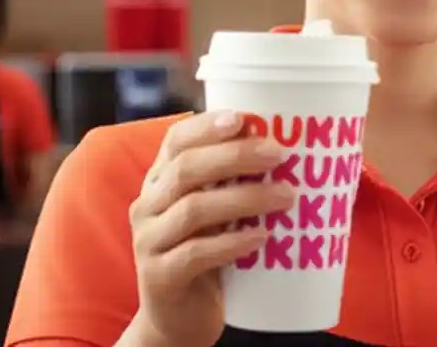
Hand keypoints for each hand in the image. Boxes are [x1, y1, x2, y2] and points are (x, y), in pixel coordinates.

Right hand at [121, 111, 293, 346]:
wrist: (179, 318)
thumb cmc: (208, 254)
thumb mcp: (218, 212)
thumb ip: (235, 183)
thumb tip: (289, 151)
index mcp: (160, 181)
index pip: (175, 140)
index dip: (206, 126)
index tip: (243, 119)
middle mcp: (148, 205)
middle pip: (186, 169)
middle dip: (236, 156)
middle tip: (280, 154)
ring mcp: (149, 241)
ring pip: (194, 209)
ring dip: (246, 198)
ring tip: (287, 196)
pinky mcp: (160, 277)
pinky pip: (196, 253)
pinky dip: (232, 243)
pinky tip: (262, 237)